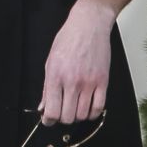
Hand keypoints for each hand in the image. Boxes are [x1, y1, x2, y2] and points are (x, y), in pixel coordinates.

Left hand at [40, 0, 112, 124]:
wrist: (88, 25)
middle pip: (67, 117)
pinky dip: (93, 113)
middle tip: (62, 111)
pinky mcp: (103, 81)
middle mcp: (72, 82)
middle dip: (63, 119)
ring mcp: (89, 82)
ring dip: (78, 116)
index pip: (51, 111)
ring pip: (83, 115)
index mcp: (55, 76)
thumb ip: (47, 87)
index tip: (49, 119)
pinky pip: (99, 108)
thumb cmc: (68, 40)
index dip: (48, 120)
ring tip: (75, 107)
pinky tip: (88, 107)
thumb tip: (43, 107)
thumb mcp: (50, 61)